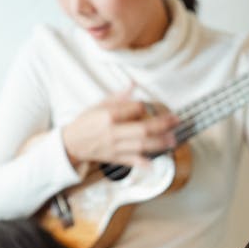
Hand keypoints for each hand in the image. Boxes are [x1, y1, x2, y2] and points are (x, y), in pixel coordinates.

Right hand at [61, 85, 178, 168]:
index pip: (134, 109)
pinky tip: (154, 163)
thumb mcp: (98, 105)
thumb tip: (133, 84)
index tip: (151, 106)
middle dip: (163, 126)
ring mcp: (115, 147)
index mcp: (109, 116)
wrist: (72, 143)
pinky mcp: (114, 158)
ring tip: (173, 140)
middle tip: (176, 122)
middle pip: (143, 129)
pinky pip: (131, 161)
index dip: (146, 107)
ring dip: (159, 143)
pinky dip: (142, 163)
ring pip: (141, 146)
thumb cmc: (86, 122)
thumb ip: (118, 97)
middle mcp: (113, 132)